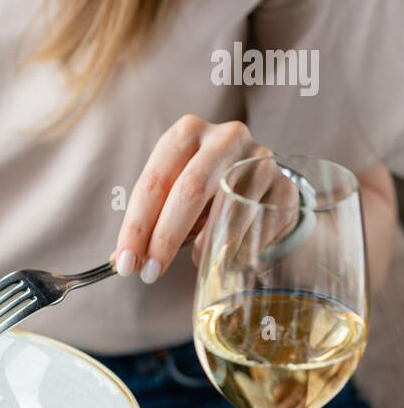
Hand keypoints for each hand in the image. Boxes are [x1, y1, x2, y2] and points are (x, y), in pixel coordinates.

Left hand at [111, 115, 271, 282]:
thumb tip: (121, 260)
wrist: (258, 183)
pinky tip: (228, 258)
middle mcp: (226, 138)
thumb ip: (149, 223)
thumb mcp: (173, 197)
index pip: (155, 181)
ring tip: (193, 263)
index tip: (126, 263)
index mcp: (187, 132)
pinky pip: (256, 228)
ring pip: (227, 211)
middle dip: (165, 238)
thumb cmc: (204, 192)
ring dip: (205, 247)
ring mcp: (260, 159)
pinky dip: (237, 251)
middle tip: (149, 274)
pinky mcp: (285, 186)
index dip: (137, 226)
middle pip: (189, 190)